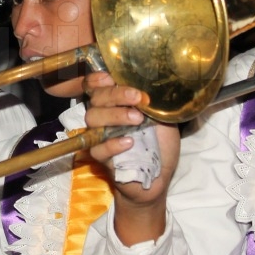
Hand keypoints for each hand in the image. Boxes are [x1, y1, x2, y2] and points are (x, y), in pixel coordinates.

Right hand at [84, 72, 176, 243]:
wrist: (158, 177)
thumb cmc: (158, 144)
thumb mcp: (161, 117)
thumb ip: (152, 102)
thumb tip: (152, 84)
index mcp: (114, 102)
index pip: (95, 85)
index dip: (97, 79)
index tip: (111, 77)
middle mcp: (103, 116)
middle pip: (96, 98)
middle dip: (116, 94)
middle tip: (138, 98)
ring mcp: (99, 137)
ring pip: (93, 119)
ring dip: (116, 115)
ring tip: (137, 120)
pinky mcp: (101, 158)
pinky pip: (98, 148)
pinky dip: (113, 144)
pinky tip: (130, 142)